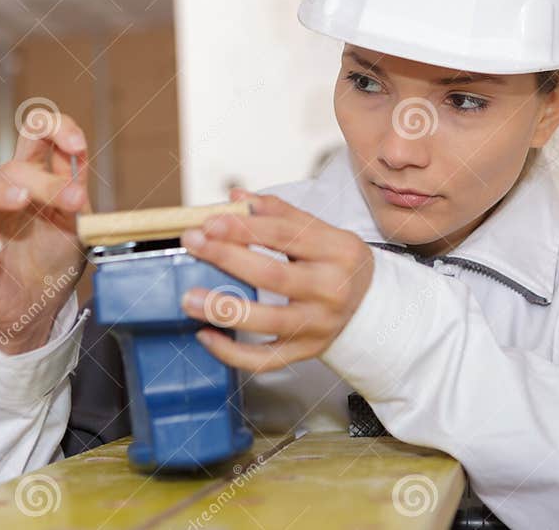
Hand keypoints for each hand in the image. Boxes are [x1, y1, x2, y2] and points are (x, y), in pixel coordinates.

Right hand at [0, 111, 91, 353]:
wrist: (40, 305)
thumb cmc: (56, 256)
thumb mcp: (77, 224)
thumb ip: (76, 195)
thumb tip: (77, 168)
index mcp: (33, 175)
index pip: (35, 132)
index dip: (56, 129)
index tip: (77, 147)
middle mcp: (0, 190)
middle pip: (11, 168)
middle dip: (46, 182)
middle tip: (75, 202)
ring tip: (20, 200)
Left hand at [178, 188, 373, 371]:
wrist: (369, 306)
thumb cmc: (336, 263)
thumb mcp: (321, 231)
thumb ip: (279, 213)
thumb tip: (237, 198)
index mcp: (336, 250)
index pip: (285, 235)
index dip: (244, 228)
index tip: (210, 222)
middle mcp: (331, 289)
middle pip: (273, 275)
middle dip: (227, 258)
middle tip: (192, 244)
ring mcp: (318, 324)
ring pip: (268, 320)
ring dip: (223, 309)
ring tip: (189, 298)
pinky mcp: (306, 351)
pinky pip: (266, 359)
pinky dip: (232, 353)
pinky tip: (206, 336)